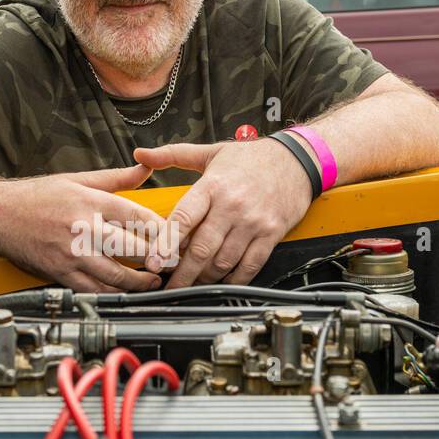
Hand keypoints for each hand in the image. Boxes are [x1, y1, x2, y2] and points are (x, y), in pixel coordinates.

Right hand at [0, 164, 165, 292]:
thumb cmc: (36, 197)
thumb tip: (147, 167)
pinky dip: (114, 294)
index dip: (162, 229)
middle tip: (173, 263)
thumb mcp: (78, 179)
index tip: (176, 236)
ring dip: (140, 282)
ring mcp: (72, 253)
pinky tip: (126, 293)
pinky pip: (94, 289)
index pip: (137, 216)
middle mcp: (83, 227)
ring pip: (116, 275)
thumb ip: (117, 178)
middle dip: (157, 258)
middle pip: (132, 247)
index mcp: (90, 201)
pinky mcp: (61, 273)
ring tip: (154, 281)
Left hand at [132, 139, 313, 287]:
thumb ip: (172, 155)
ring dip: (205, 278)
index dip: (166, 244)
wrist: (298, 159)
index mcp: (213, 186)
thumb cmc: (252, 157)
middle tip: (169, 285)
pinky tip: (221, 283)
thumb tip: (140, 155)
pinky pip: (250, 266)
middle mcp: (232, 206)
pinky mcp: (271, 235)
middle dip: (182, 272)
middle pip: (201, 248)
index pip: (184, 218)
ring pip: (223, 261)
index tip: (154, 262)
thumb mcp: (210, 152)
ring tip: (192, 286)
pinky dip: (233, 279)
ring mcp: (253, 223)